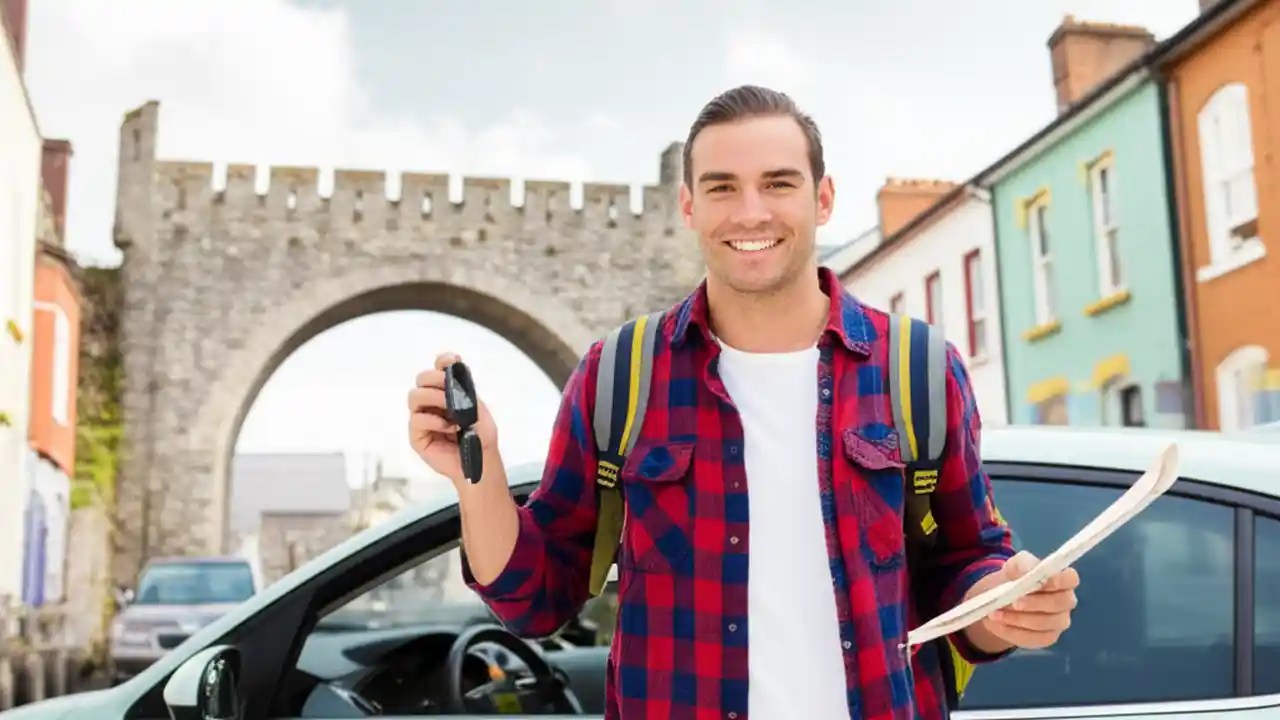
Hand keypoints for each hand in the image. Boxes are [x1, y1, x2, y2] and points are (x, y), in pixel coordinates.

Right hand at [407, 352, 499, 486]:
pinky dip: (433, 420)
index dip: (443, 361)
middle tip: (448, 388)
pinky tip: (448, 427)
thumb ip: (466, 392)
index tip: (452, 361)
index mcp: (448, 392)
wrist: (480, 461)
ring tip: (451, 410)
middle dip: (435, 378)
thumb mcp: (479, 410)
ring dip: (434, 398)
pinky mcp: (417, 435)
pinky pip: (416, 419)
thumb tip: (454, 378)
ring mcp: (423, 417)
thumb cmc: (481, 437)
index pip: (439, 368)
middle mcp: (433, 402)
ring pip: (415, 396)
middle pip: (422, 378)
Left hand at [974, 551, 1079, 649]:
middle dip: (1034, 603)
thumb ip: (1023, 565)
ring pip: (1043, 623)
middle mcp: (1066, 602)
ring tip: (996, 613)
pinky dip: (1011, 631)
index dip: (1057, 581)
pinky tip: (998, 623)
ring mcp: (1059, 622)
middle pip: (1059, 604)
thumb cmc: (1016, 576)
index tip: (1036, 582)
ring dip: (1017, 619)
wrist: (1002, 597)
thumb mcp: (1016, 564)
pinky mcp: (1046, 638)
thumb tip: (1027, 572)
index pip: (1071, 579)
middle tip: (1013, 602)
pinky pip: (1031, 638)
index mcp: (1064, 579)